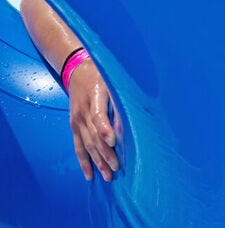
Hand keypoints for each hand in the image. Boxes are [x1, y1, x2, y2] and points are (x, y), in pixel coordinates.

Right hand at [66, 60, 119, 181]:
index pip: (98, 116)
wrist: (79, 71)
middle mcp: (83, 112)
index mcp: (95, 97)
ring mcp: (76, 121)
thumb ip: (119, 100)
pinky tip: (90, 174)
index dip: (105, 130)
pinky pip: (78, 146)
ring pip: (87, 145)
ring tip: (108, 176)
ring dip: (97, 161)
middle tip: (117, 168)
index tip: (113, 142)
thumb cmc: (102, 75)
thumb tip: (128, 122)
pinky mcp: (74, 127)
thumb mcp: (113, 82)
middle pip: (93, 136)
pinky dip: (84, 161)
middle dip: (105, 153)